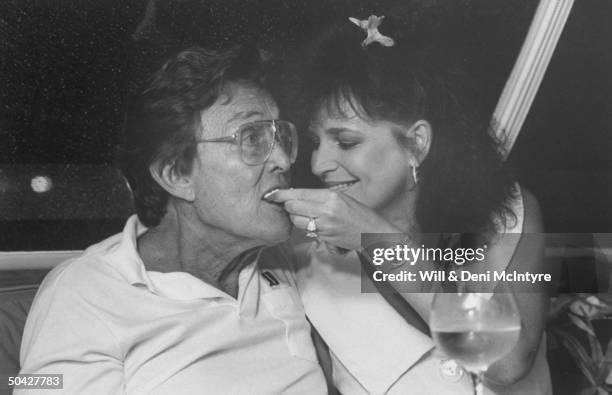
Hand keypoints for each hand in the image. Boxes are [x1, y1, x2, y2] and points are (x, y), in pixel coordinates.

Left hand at [266, 188, 399, 249]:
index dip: (281, 195)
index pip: (298, 194)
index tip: (271, 194)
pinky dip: (304, 227)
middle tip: (290, 206)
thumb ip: (320, 197)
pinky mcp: (324, 237)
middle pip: (292, 207)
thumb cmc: (360, 214)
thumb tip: (298, 197)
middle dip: (288, 207)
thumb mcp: (342, 198)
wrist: (373, 234)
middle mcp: (326, 210)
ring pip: (296, 220)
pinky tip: (312, 225)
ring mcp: (324, 225)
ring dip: (295, 218)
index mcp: (330, 196)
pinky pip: (305, 231)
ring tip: (304, 216)